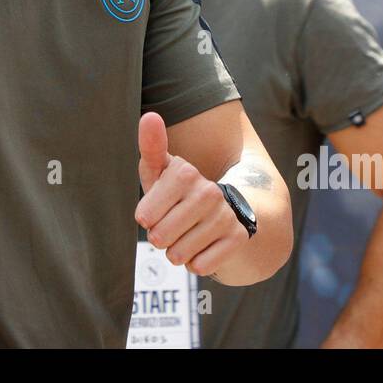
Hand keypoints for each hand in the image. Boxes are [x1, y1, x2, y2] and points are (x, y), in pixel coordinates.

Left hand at [135, 112, 247, 275]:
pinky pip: (200, 266)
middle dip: (161, 238)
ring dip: (178, 252)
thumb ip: (151, 147)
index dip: (146, 219)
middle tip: (173, 225)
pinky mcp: (238, 238)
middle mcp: (208, 191)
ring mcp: (225, 215)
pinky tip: (204, 246)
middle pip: (160, 237)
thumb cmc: (179, 193)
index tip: (154, 210)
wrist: (225, 212)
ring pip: (179, 254)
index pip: (144, 216)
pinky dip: (196, 263)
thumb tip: (150, 116)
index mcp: (184, 173)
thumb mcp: (160, 172)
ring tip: (188, 235)